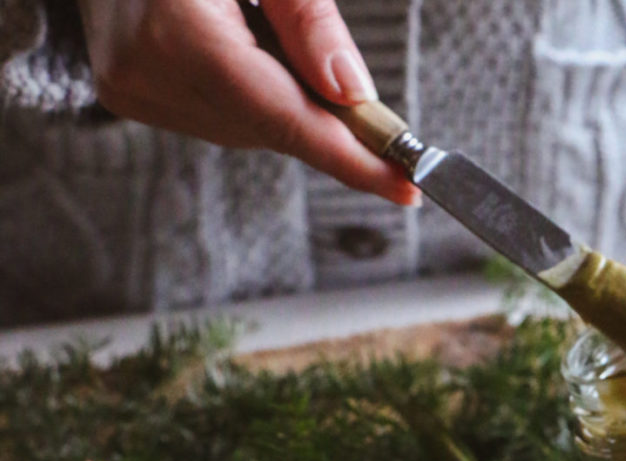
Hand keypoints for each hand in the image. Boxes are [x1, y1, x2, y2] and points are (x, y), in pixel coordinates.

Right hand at [76, 0, 415, 204]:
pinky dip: (250, 95)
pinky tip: (240, 46)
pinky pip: (218, 116)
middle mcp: (146, 73)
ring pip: (249, 129)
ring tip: (263, 30)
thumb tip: (352, 93)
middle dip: (324, 117)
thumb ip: (309, 23)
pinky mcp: (129, 94)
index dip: (352, 159)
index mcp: (178, 33)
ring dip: (283, 99)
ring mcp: (132, 90)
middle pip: (271, 129)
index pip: (284, 119)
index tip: (408, 186)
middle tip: (359, 96)